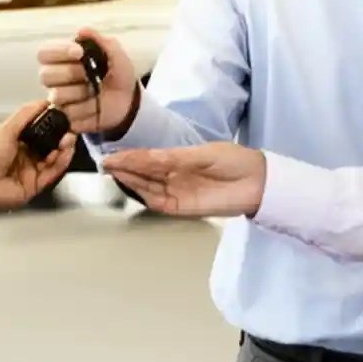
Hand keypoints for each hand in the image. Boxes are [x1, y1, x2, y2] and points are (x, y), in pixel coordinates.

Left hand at [0, 100, 75, 211]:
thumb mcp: (6, 128)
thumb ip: (26, 114)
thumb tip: (43, 102)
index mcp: (16, 141)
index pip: (41, 131)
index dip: (53, 124)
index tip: (63, 116)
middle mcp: (25, 156)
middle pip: (50, 145)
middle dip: (61, 137)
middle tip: (69, 130)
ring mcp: (30, 171)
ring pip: (54, 159)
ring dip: (63, 149)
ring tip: (68, 140)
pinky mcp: (35, 185)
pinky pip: (53, 173)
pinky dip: (61, 163)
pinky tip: (65, 153)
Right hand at [37, 27, 138, 133]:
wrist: (128, 100)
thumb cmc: (118, 74)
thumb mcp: (115, 54)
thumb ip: (100, 41)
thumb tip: (83, 31)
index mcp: (62, 59)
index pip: (44, 53)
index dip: (59, 52)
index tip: (79, 52)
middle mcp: (55, 79)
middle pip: (46, 76)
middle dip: (71, 73)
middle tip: (90, 74)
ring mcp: (59, 100)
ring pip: (58, 96)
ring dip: (82, 93)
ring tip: (96, 92)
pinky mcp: (66, 119)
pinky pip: (69, 115)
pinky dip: (87, 110)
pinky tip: (96, 107)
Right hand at [102, 143, 266, 217]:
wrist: (258, 182)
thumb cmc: (234, 161)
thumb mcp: (202, 154)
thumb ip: (173, 158)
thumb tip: (146, 156)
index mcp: (178, 159)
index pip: (148, 158)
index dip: (129, 157)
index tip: (110, 155)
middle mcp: (173, 176)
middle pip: (142, 173)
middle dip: (124, 168)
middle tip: (104, 164)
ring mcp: (176, 191)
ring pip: (146, 187)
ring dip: (129, 180)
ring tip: (112, 172)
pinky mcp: (182, 207)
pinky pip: (157, 201)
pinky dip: (144, 194)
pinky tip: (131, 186)